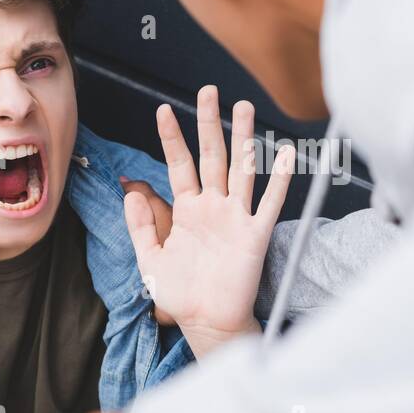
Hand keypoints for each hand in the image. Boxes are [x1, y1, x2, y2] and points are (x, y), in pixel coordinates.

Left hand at [124, 85, 294, 357]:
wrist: (206, 321)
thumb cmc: (180, 293)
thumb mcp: (149, 258)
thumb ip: (140, 225)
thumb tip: (130, 192)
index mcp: (187, 210)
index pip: (178, 165)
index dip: (171, 138)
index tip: (162, 110)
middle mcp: (213, 207)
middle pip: (212, 156)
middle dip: (209, 124)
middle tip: (209, 91)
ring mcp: (235, 218)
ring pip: (241, 169)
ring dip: (244, 138)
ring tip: (244, 106)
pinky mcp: (254, 234)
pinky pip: (268, 203)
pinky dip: (278, 179)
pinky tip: (283, 152)